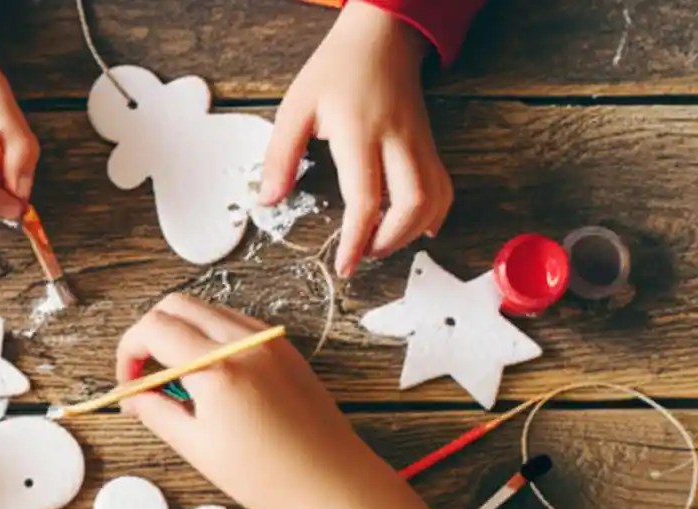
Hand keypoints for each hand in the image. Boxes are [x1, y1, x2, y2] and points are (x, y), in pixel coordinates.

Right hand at [116, 294, 392, 508]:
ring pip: (205, 309)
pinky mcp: (283, 347)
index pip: (154, 329)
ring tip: (178, 381)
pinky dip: (209, 337)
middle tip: (146, 374)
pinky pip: (234, 323)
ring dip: (180, 332)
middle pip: (176, 304)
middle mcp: (243, 341)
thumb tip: (131, 396)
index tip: (129, 383)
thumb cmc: (267, 476)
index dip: (129, 352)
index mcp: (218, 368)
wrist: (333, 483)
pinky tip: (210, 377)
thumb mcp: (198, 448)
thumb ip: (157, 412)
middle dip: (149, 333)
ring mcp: (267, 340)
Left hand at [259, 1, 452, 277]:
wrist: (381, 38)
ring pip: (435, 199)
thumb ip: (280, 156)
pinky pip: (443, 186)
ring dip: (412, 233)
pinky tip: (416, 229)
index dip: (357, 240)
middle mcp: (397, 141)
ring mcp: (419, 143)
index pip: (365, 199)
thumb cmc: (336, 71)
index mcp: (360, 133)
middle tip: (364, 256)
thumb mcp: (295, 106)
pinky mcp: (429, 145)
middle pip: (412, 205)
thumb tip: (269, 201)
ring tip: (382, 244)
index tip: (345, 266)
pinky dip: (434, 214)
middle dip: (390, 241)